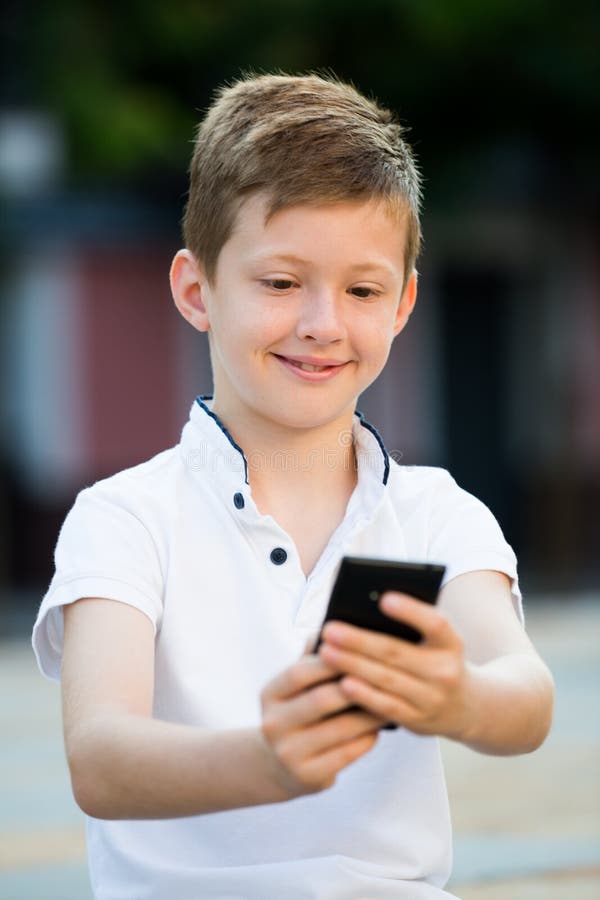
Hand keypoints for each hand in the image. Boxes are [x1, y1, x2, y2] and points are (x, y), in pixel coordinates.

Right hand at [259, 653, 386, 798]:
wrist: (279, 766)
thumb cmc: (297, 714)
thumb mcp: (293, 689)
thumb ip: (310, 659)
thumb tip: (332, 626)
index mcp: (270, 695)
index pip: (299, 673)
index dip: (329, 661)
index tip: (359, 649)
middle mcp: (273, 724)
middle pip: (322, 700)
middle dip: (357, 687)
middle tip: (387, 676)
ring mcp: (288, 753)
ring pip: (340, 729)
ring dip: (370, 714)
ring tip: (392, 701)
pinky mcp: (307, 776)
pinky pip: (346, 753)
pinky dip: (366, 738)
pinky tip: (379, 728)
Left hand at [317, 592, 469, 739]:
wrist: (464, 707)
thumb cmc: (436, 660)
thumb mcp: (436, 642)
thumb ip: (411, 627)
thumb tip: (364, 609)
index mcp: (451, 643)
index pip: (435, 623)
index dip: (411, 611)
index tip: (384, 598)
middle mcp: (445, 671)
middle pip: (397, 652)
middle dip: (359, 640)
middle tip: (329, 629)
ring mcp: (432, 698)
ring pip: (386, 679)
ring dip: (352, 665)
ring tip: (325, 652)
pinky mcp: (418, 720)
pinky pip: (386, 706)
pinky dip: (363, 694)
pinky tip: (342, 682)